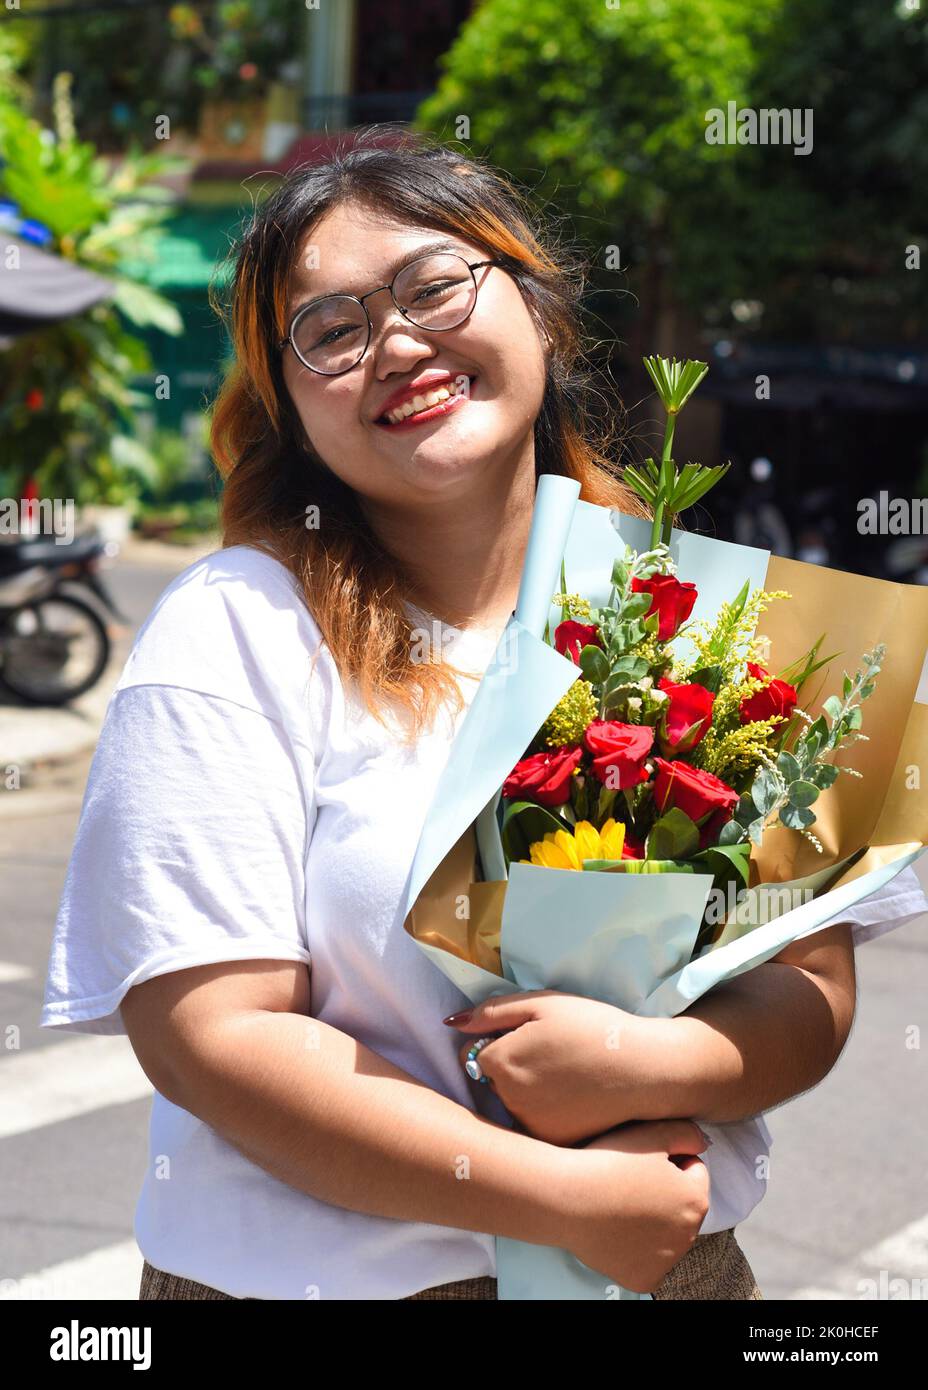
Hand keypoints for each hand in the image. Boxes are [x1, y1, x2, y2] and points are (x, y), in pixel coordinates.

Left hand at [444, 989, 678, 1144]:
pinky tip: (574, 1101)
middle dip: (513, 1069)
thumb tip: (450, 1022)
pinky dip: (548, 1116)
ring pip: (513, 1106)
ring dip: (529, 1094)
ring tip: (568, 1078)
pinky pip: (535, 1128)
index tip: (534, 1038)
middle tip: (555, 1057)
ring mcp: (530, 1128)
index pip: (476, 1054)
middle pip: (494, 1082)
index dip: (503, 1042)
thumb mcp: (542, 1004)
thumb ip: (491, 1012)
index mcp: (501, 1064)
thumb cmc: (594, 1028)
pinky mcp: (552, 1146)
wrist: (644, 1070)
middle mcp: (508, 1101)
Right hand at [559, 1118, 710, 1292]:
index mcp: (696, 1200)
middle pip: (683, 1206)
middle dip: (666, 1194)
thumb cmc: (608, 1163)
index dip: (670, 1160)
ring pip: (667, 1235)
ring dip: (653, 1222)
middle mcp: (688, 1236)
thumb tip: (700, 1144)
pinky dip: (637, 1249)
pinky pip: (649, 1261)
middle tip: (630, 1182)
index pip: (695, 1172)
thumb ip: (687, 1134)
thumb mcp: (652, 1134)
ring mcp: (666, 1262)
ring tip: (620, 1204)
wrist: (566, 1199)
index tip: (643, 1161)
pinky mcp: (643, 1279)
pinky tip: (617, 1230)